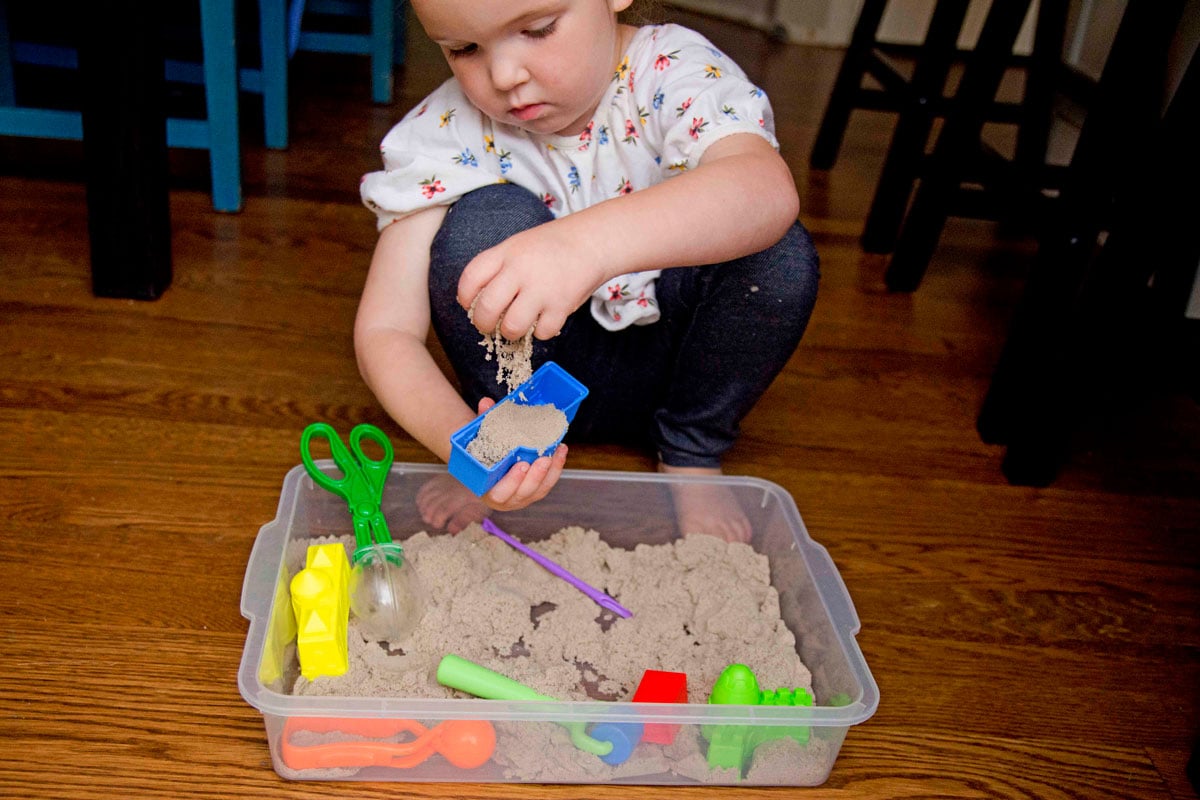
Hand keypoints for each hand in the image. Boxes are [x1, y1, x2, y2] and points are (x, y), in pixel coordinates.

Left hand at [457, 221, 606, 340]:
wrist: (592, 242)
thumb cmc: (551, 247)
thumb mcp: (518, 246)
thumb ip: (498, 268)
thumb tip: (476, 302)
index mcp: (505, 253)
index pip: (470, 278)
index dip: (464, 297)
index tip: (469, 304)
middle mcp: (520, 270)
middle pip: (486, 308)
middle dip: (482, 324)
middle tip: (487, 326)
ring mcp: (542, 289)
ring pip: (511, 327)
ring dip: (510, 332)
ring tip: (516, 326)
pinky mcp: (562, 305)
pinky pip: (541, 333)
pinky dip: (541, 332)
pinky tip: (544, 320)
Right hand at [475, 397, 568, 510]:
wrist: (489, 467)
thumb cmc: (484, 456)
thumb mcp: (480, 441)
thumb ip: (483, 423)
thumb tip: (486, 402)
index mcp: (489, 492)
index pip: (500, 494)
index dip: (512, 482)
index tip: (521, 465)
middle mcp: (508, 499)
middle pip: (524, 493)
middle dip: (536, 476)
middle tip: (543, 459)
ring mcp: (524, 497)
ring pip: (540, 489)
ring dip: (550, 472)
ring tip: (555, 452)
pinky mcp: (536, 491)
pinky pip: (549, 482)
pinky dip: (556, 467)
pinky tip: (561, 450)